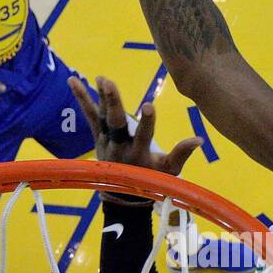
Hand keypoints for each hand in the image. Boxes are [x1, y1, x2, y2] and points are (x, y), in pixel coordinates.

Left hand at [69, 75, 201, 176]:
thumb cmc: (151, 180)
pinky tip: (73, 80)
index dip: (147, 121)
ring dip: (100, 96)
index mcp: (139, 154)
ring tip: (101, 77)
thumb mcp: (169, 171)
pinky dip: (81, 97)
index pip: (144, 135)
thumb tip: (200, 139)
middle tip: (109, 83)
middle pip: (115, 122)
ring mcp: (106, 141)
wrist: (123, 195)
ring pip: (102, 116)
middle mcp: (120, 147)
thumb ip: (182, 154)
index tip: (148, 105)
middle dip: (112, 103)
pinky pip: (89, 115)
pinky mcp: (98, 136)